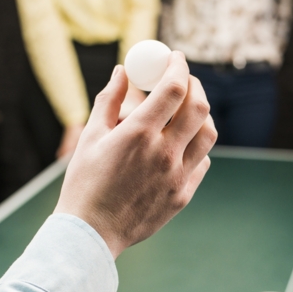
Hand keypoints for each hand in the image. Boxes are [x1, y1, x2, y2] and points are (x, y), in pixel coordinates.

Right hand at [55, 52, 216, 257]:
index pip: (173, 88)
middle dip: (194, 84)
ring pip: (208, 134)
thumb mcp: (90, 137)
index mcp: (138, 134)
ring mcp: (177, 176)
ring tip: (186, 110)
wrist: (91, 234)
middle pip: (198, 107)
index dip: (178, 66)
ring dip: (201, 115)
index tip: (174, 57)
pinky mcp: (183, 195)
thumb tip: (123, 71)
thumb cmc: (84, 184)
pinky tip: (180, 144)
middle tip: (183, 79)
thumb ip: (110, 100)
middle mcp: (164, 153)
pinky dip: (195, 146)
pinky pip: (201, 162)